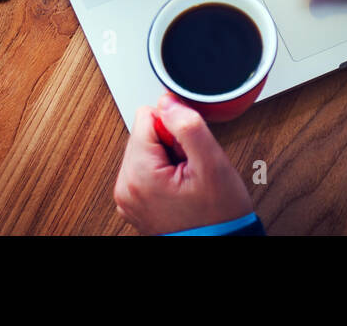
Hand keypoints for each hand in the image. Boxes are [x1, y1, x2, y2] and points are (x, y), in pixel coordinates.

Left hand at [113, 94, 253, 234]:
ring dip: (169, 158)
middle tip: (190, 169)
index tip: (188, 153)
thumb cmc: (219, 217)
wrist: (222, 246)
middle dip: (171, 144)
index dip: (175, 129)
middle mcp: (125, 187)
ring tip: (187, 180)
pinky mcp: (135, 203)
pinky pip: (147, 170)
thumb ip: (188, 126)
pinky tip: (181, 188)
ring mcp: (128, 198)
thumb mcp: (212, 164)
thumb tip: (167, 101)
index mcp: (137, 175)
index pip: (147, 116)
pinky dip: (165, 173)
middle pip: (144, 134)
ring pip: (147, 150)